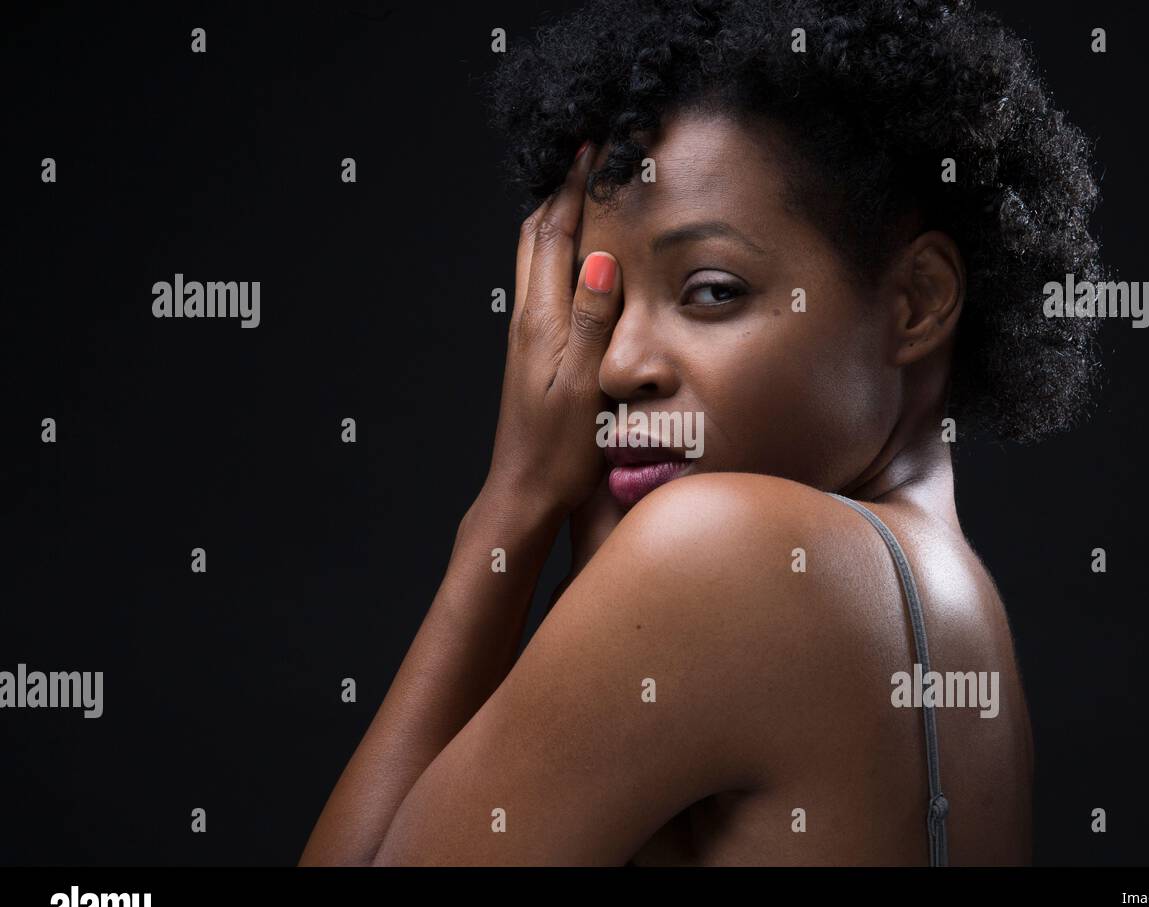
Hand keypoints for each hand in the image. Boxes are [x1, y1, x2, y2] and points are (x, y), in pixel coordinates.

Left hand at [485, 142, 623, 513]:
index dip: (570, 188)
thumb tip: (602, 256)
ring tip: (579, 192)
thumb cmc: (558, 450)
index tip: (589, 147)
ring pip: (536, 260)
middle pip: (535, 237)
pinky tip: (578, 262)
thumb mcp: (584, 384)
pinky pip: (544, 284)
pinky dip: (558, 255)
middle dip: (558, 192)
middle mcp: (527, 320)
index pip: (552, 235)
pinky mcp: (533, 354)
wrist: (523, 494)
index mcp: (540, 320)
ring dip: (555, 220)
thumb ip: (592, 319)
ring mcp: (527, 337)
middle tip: (583, 157)